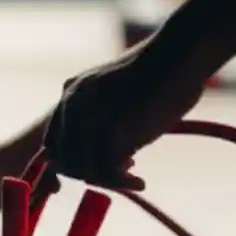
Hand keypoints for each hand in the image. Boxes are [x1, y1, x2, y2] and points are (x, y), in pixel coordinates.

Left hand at [43, 46, 204, 190]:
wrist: (182, 52)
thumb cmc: (163, 71)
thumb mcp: (119, 93)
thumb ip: (104, 118)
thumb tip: (111, 156)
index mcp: (71, 93)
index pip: (54, 142)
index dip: (72, 163)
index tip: (96, 171)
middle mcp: (72, 105)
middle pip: (64, 160)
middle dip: (89, 174)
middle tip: (121, 174)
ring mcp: (89, 118)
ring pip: (84, 169)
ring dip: (109, 182)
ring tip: (134, 181)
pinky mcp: (111, 131)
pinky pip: (106, 172)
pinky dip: (122, 184)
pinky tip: (140, 183)